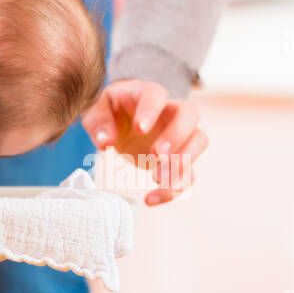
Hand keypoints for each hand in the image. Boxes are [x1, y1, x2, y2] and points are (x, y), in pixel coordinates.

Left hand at [81, 78, 207, 206]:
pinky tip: (151, 198)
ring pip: (199, 140)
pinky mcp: (178, 156)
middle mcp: (168, 110)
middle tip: (156, 156)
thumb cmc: (108, 111)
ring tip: (157, 179)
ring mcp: (178, 133)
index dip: (151, 110)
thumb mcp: (94, 111)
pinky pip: (188, 171)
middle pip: (190, 113)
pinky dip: (174, 188)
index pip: (156, 94)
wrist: (118, 123)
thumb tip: (106, 142)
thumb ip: (98, 123)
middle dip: (177, 136)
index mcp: (145, 94)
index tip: (140, 130)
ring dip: (183, 163)